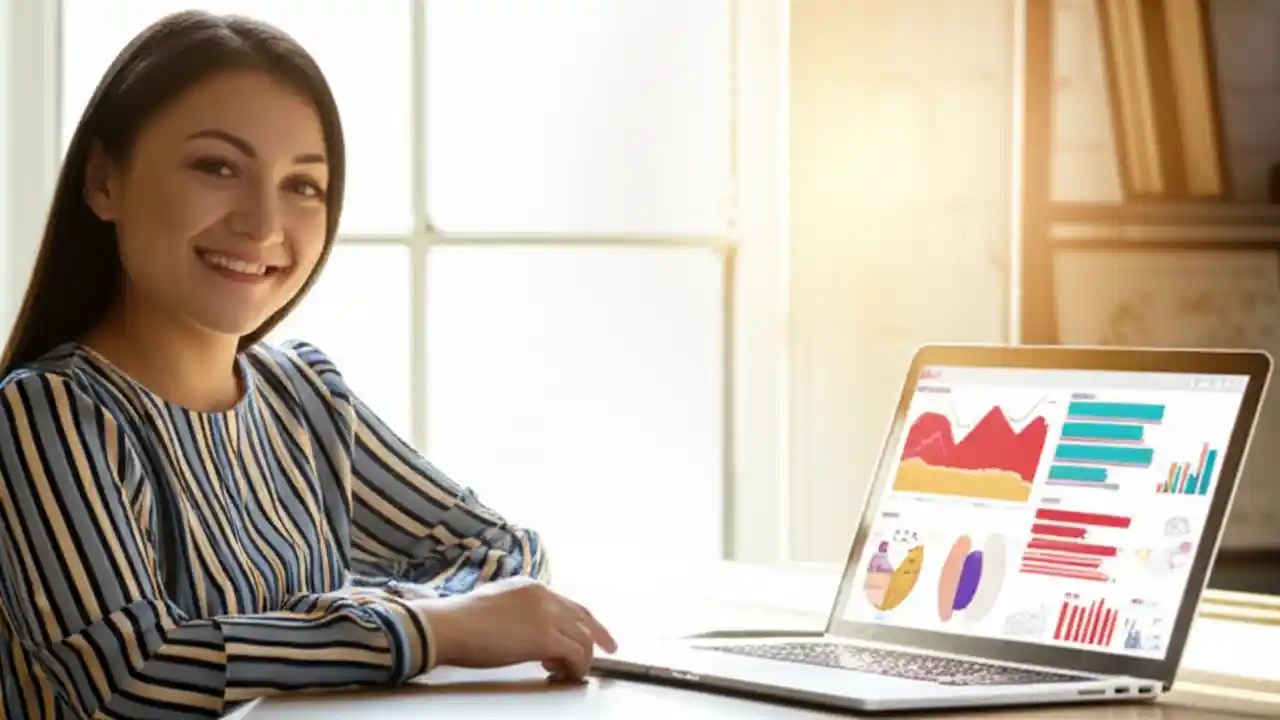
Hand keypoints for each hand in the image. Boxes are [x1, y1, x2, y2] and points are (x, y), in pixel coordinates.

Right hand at [416, 576, 617, 680]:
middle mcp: (544, 596)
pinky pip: (576, 655)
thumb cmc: (459, 621)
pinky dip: (576, 668)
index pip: (567, 603)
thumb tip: (524, 633)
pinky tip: (564, 676)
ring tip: (569, 673)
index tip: (592, 632)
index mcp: (530, 586)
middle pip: (584, 616)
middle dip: (599, 635)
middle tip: (610, 650)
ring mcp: (547, 615)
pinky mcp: (545, 637)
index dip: (582, 620)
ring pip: (583, 638)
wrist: (448, 625)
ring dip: (581, 659)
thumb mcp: (494, 605)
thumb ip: (516, 613)